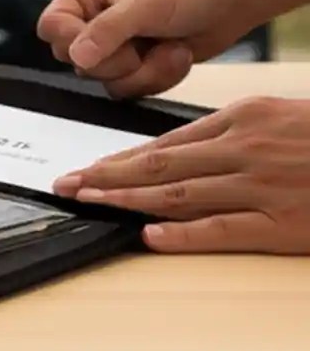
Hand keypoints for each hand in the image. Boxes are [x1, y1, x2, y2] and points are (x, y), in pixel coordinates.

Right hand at [36, 0, 252, 97]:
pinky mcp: (134, 66)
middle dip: (115, 60)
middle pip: (73, 60)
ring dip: (142, 71)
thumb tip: (76, 57)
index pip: (51, 26)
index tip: (98, 45)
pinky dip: (156, 79)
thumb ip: (107, 31)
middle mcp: (93, 19)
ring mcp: (114, 45)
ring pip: (103, 80)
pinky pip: (127, 90)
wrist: (233, 1)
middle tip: (141, 43)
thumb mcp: (146, 6)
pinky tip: (174, 56)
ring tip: (168, 48)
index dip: (70, 40)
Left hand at [53, 96, 309, 253]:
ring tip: (91, 203)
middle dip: (107, 175)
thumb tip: (180, 151)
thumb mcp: (280, 116)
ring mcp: (262, 187)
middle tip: (68, 184)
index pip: (166, 141)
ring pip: (180, 194)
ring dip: (128, 200)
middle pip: (160, 165)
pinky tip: (149, 234)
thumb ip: (233, 132)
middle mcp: (245, 149)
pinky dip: (182, 233)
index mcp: (244, 117)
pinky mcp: (283, 225)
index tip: (89, 165)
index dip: (121, 156)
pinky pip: (222, 229)